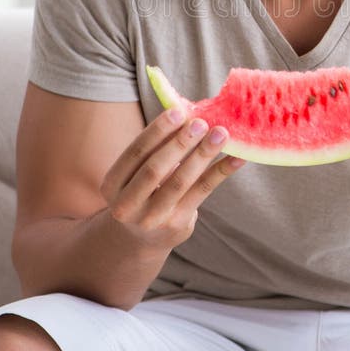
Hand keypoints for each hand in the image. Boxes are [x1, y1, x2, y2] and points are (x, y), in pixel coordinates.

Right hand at [99, 107, 244, 252]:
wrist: (141, 239)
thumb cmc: (143, 190)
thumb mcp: (136, 173)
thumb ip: (155, 148)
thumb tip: (187, 112)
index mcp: (112, 184)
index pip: (135, 153)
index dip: (157, 131)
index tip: (178, 111)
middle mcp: (126, 204)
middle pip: (155, 169)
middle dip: (179, 144)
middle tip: (201, 123)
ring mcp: (151, 218)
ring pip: (180, 182)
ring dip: (202, 155)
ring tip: (221, 134)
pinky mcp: (177, 225)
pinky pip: (201, 192)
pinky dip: (220, 172)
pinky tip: (237, 158)